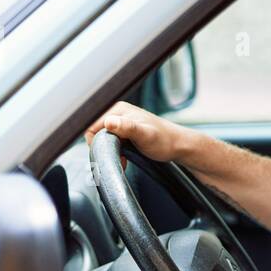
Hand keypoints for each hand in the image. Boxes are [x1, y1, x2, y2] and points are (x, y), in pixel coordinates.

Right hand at [85, 101, 200, 163]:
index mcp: (118, 110)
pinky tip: (126, 158)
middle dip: (104, 149)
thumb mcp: (144, 135)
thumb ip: (127, 128)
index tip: (111, 153)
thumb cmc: (164, 141)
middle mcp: (118, 114)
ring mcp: (121, 123)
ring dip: (111, 152)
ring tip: (124, 159)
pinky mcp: (125, 132)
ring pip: (103, 140)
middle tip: (120, 158)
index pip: (92, 126)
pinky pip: (112, 142)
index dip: (97, 143)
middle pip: (96, 133)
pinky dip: (116, 152)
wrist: (179, 146)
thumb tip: (109, 122)